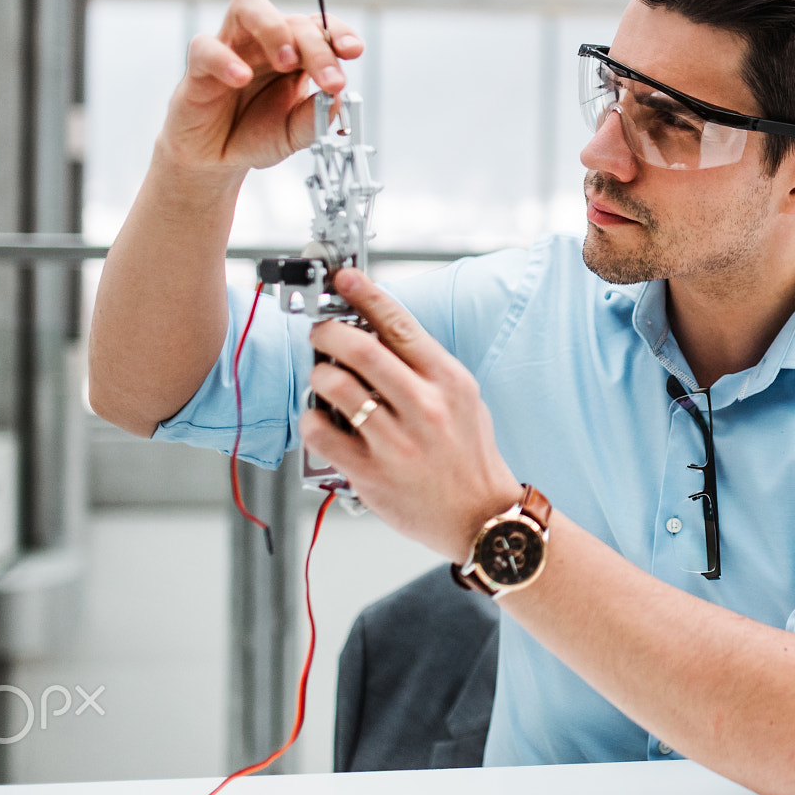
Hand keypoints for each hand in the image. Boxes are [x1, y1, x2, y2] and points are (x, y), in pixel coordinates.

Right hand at [156, 0, 363, 176]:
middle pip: (292, 20)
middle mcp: (264, 43)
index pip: (318, 27)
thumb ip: (315, 118)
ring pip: (247, 6)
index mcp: (295, 54)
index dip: (338, 32)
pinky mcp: (198, 66)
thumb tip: (334, 97)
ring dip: (273, 28)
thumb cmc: (256, 135)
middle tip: (331, 82)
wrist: (216, 158)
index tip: (354, 51)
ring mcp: (231, 48)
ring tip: (287, 62)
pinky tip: (241, 78)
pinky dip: (225, 59)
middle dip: (317, 47)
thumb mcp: (295, 134)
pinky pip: (205, 46)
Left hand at [302, 269, 518, 562]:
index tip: (345, 279)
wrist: (480, 516)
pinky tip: (321, 420)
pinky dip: (313, 421)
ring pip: (336, 387)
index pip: (400, 325)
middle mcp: (424, 407)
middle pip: (360, 350)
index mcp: (448, 381)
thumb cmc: (470, 457)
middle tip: (320, 332)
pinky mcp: (371, 472)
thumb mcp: (464, 400)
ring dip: (319, 375)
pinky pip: (322, 433)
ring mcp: (396, 441)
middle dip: (328, 331)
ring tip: (322, 378)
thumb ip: (426, 368)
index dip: (366, 295)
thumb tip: (380, 334)